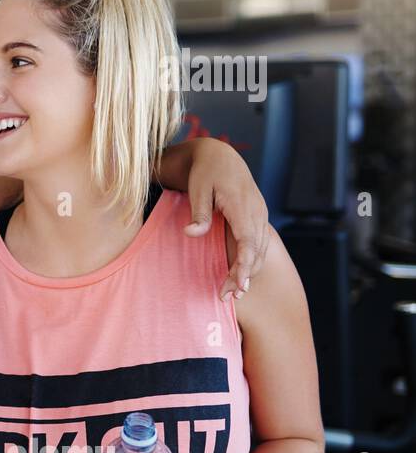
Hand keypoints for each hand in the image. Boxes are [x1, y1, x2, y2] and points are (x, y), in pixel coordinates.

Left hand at [183, 139, 269, 300]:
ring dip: (249, 271)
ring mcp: (260, 215)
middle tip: (227, 297)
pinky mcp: (257, 217)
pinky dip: (252, 261)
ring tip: (233, 293)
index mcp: (242, 206)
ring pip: (260, 249)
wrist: (220, 155)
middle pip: (255, 250)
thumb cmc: (206, 171)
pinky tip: (241, 275)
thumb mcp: (198, 188)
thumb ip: (198, 213)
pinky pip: (258, 243)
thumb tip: (191, 234)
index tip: (238, 285)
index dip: (244, 265)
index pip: (248, 241)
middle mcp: (257, 212)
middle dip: (244, 275)